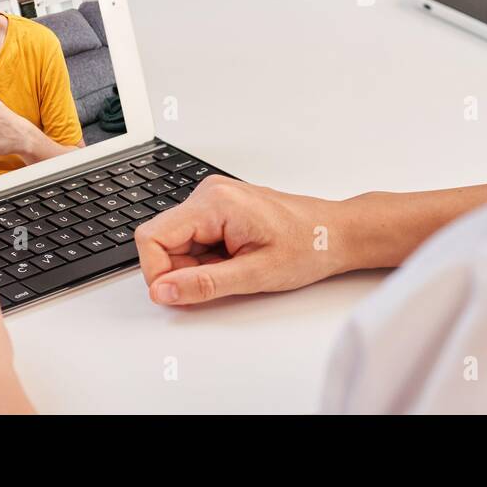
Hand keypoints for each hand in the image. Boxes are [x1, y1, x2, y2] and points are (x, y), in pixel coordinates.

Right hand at [134, 176, 347, 305]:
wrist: (335, 233)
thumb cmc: (308, 246)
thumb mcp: (255, 274)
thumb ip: (203, 284)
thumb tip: (163, 291)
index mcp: (214, 203)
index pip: (151, 237)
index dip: (157, 272)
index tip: (179, 293)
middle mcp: (209, 193)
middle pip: (163, 241)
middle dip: (183, 270)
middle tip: (223, 279)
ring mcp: (214, 199)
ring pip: (178, 242)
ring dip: (198, 265)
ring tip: (237, 266)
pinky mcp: (220, 208)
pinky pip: (195, 238)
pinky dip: (209, 258)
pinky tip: (237, 259)